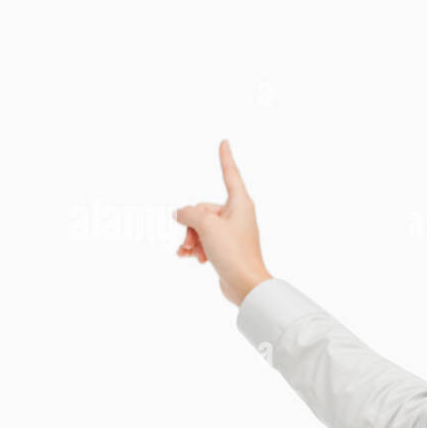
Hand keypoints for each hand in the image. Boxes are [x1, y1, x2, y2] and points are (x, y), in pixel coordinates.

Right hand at [173, 140, 272, 306]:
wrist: (246, 286)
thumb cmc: (233, 253)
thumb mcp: (206, 227)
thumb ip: (189, 213)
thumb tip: (180, 214)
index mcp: (240, 203)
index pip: (230, 174)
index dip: (225, 158)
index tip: (224, 142)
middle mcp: (237, 215)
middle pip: (203, 209)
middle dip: (191, 225)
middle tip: (192, 241)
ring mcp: (231, 233)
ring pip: (201, 227)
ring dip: (191, 239)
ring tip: (190, 252)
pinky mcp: (226, 249)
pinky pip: (204, 241)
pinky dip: (195, 248)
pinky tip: (189, 258)